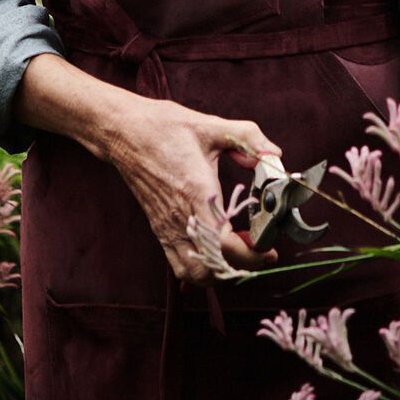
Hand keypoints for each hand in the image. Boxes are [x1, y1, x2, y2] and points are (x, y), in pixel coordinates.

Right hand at [104, 95, 282, 285]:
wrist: (125, 132)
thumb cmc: (166, 127)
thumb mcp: (212, 126)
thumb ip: (248, 138)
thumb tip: (274, 156)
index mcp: (197, 191)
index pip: (224, 244)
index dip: (251, 253)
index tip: (269, 247)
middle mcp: (181, 216)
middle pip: (210, 268)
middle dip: (240, 266)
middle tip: (257, 248)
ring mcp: (167, 226)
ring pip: (193, 273)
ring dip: (220, 270)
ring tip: (237, 249)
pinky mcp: (159, 228)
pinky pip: (179, 263)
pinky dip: (200, 268)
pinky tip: (214, 249)